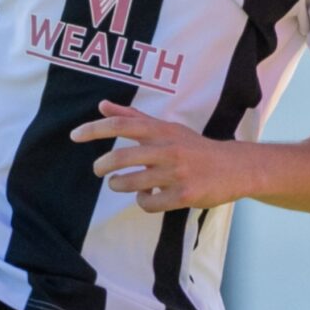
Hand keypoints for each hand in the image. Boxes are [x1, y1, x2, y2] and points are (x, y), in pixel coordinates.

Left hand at [69, 102, 247, 212]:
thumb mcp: (167, 128)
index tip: (75, 136)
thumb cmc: (195, 147)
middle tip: (98, 170)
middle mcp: (168, 149)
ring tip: (119, 184)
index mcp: (162, 130)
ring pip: (131, 184)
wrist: (234, 167)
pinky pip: (149, 203)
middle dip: (102, 166)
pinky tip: (148, 197)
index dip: (94, 130)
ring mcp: (176, 173)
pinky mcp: (184, 195)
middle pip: (120, 157)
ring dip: (119, 185)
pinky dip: (142, 202)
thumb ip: (134, 118)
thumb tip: (102, 106)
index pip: (121, 125)